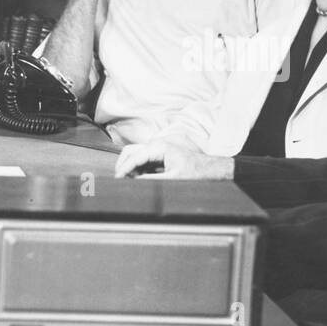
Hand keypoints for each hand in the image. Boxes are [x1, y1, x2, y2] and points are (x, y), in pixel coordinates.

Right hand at [114, 140, 233, 179]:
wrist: (209, 169)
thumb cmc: (195, 172)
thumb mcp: (173, 179)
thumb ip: (151, 180)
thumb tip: (134, 181)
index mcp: (160, 147)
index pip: (134, 156)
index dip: (124, 168)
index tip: (117, 179)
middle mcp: (157, 144)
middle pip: (130, 151)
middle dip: (122, 165)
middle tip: (119, 179)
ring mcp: (157, 147)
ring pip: (134, 153)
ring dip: (129, 166)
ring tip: (128, 180)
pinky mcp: (159, 153)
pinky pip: (141, 158)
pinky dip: (136, 167)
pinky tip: (137, 177)